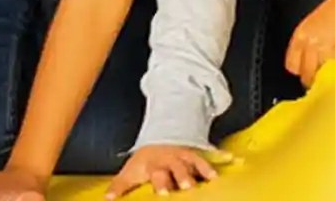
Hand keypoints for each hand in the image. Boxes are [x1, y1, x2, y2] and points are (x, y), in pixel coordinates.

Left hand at [106, 145, 220, 197]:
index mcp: (154, 165)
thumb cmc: (143, 164)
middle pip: (177, 168)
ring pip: (193, 162)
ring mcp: (183, 157)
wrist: (157, 141)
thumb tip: (108, 199)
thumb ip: (119, 186)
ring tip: (211, 179)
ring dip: (202, 170)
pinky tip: (226, 164)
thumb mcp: (129, 173)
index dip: (161, 184)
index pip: (157, 174)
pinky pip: (206, 158)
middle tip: (187, 187)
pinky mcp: (195, 157)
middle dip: (183, 177)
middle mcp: (170, 160)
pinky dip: (215, 161)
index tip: (164, 195)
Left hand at [285, 0, 334, 87]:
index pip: (292, 65)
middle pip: (306, 74)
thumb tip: (310, 62)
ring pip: (323, 76)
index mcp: (301, 35)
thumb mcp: (315, 24)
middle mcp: (311, 44)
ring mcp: (327, 51)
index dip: (300, 72)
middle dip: (313, 80)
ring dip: (328, 78)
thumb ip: (309, 44)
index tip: (306, 76)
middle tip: (321, 81)